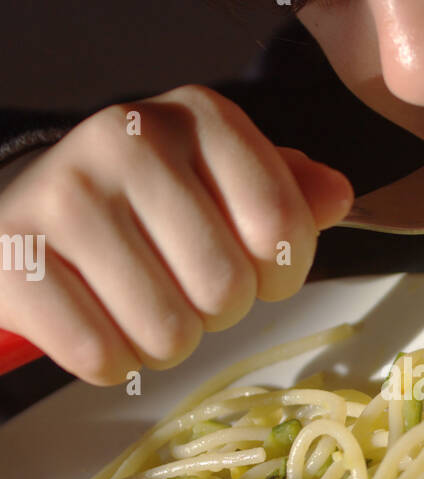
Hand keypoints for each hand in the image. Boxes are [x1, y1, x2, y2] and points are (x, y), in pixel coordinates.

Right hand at [0, 85, 352, 383]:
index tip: (257, 274)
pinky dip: (110, 362)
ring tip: (139, 309)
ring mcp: (64, 194)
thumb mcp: (220, 183)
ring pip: (167, 332)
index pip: (281, 223)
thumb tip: (335, 197)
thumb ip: (286, 191)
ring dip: (163, 345)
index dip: (281, 273)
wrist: (25, 215)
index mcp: (195, 116)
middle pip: (226, 288)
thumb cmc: (142, 208)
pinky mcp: (14, 254)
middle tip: (186, 294)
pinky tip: (97, 325)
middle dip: (217, 315)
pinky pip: (100, 354)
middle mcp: (127, 139)